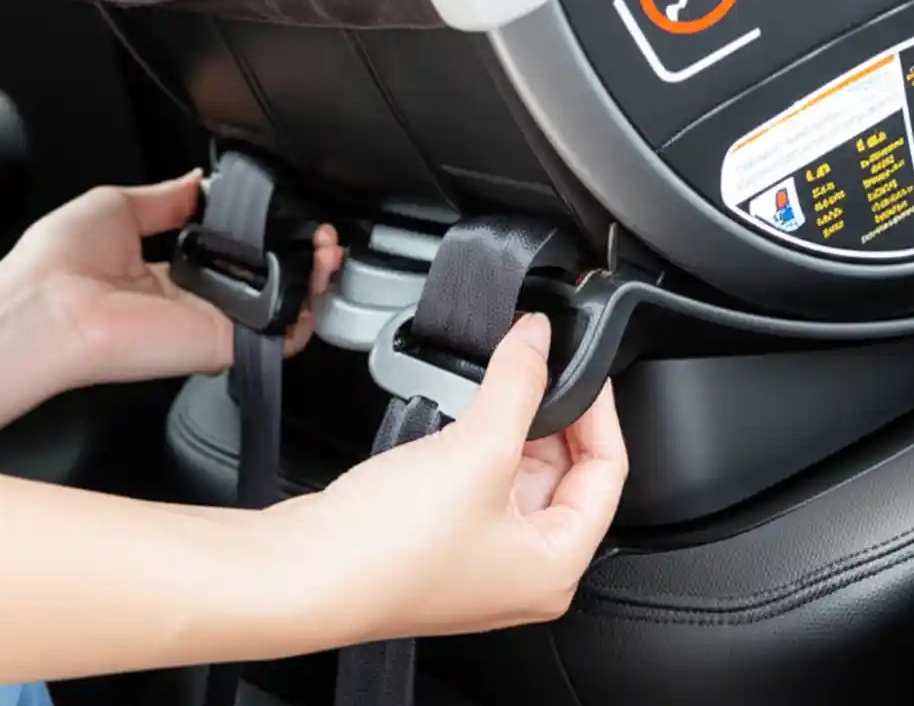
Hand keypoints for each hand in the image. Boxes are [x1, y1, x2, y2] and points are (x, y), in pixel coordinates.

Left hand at [4, 170, 343, 385]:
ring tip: (327, 248)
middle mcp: (191, 304)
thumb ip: (166, 198)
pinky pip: (276, 336)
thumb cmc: (59, 263)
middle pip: (260, 285)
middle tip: (318, 233)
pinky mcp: (221, 343)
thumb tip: (199, 181)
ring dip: (311, 278)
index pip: (228, 260)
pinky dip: (305, 314)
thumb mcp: (116, 205)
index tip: (284, 217)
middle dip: (298, 255)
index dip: (262, 239)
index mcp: (164, 275)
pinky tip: (317, 278)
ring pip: (277, 309)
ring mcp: (209, 325)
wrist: (46, 307)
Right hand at [272, 314, 627, 641]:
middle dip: (550, 417)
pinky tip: (457, 423)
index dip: (599, 412)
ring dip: (509, 428)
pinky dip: (474, 449)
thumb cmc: (388, 550)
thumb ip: (518, 384)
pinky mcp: (438, 544)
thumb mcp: (476, 450)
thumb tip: (538, 339)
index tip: (581, 367)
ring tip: (494, 389)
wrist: (305, 572)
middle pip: (565, 475)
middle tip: (533, 367)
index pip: (608, 475)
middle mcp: (523, 574)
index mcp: (555, 568)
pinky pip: (476, 485)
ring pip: (517, 477)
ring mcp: (478, 561)